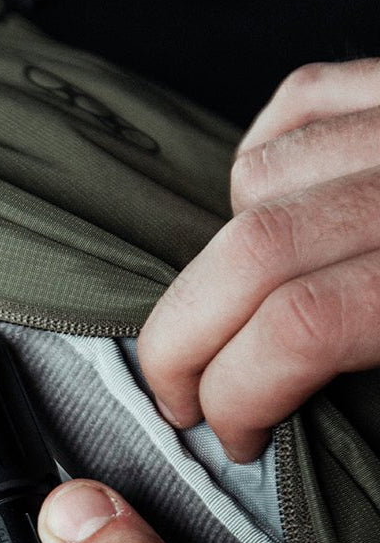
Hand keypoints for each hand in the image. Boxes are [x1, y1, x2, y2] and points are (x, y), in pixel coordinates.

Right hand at [138, 59, 379, 461]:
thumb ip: (370, 396)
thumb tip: (285, 432)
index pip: (295, 330)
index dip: (236, 397)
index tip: (234, 438)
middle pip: (250, 254)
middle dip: (183, 344)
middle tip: (181, 396)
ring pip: (258, 181)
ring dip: (220, 264)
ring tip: (237, 314)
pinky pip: (295, 103)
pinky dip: (255, 165)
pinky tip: (260, 218)